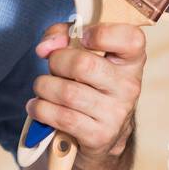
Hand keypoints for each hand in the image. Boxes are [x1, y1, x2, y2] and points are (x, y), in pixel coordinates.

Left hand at [27, 22, 146, 159]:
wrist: (101, 135)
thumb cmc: (88, 82)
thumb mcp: (81, 52)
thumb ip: (62, 35)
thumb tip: (45, 47)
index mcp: (131, 61)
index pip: (131, 39)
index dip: (102, 33)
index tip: (83, 37)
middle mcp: (129, 86)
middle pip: (83, 64)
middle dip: (56, 62)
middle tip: (53, 66)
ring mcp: (116, 113)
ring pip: (67, 92)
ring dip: (43, 86)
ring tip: (42, 87)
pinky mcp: (100, 136)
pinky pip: (62, 117)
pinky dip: (41, 109)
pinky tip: (37, 106)